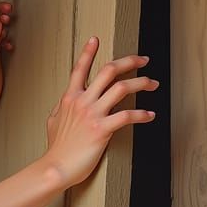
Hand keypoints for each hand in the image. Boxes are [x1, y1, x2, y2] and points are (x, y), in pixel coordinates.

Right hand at [44, 37, 157, 187]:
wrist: (56, 167)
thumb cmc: (56, 147)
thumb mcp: (53, 121)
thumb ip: (63, 107)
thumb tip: (67, 100)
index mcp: (70, 97)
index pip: (79, 69)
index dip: (88, 52)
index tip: (96, 39)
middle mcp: (82, 101)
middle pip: (109, 71)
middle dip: (129, 61)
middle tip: (143, 60)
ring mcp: (93, 114)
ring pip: (122, 88)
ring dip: (142, 83)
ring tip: (153, 84)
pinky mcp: (103, 129)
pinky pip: (127, 116)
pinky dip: (142, 114)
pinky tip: (150, 115)